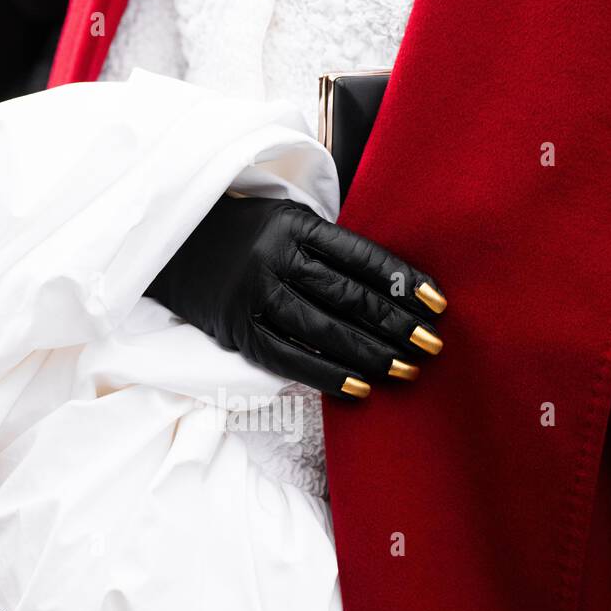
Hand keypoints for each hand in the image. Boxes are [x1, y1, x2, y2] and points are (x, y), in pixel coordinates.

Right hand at [145, 195, 445, 398]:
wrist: (172, 244)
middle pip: (348, 296)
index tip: (438, 304)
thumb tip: (395, 288)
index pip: (361, 256)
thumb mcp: (286, 222)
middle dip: (396, 324)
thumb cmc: (246, 235)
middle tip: (433, 345)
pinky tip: (360, 388)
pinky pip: (290, 358)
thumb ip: (330, 248)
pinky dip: (327, 375)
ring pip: (323, 330)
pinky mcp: (238, 330)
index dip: (402, 282)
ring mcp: (254, 296)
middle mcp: (275, 258)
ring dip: (370, 354)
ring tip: (406, 369)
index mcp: (295, 225)